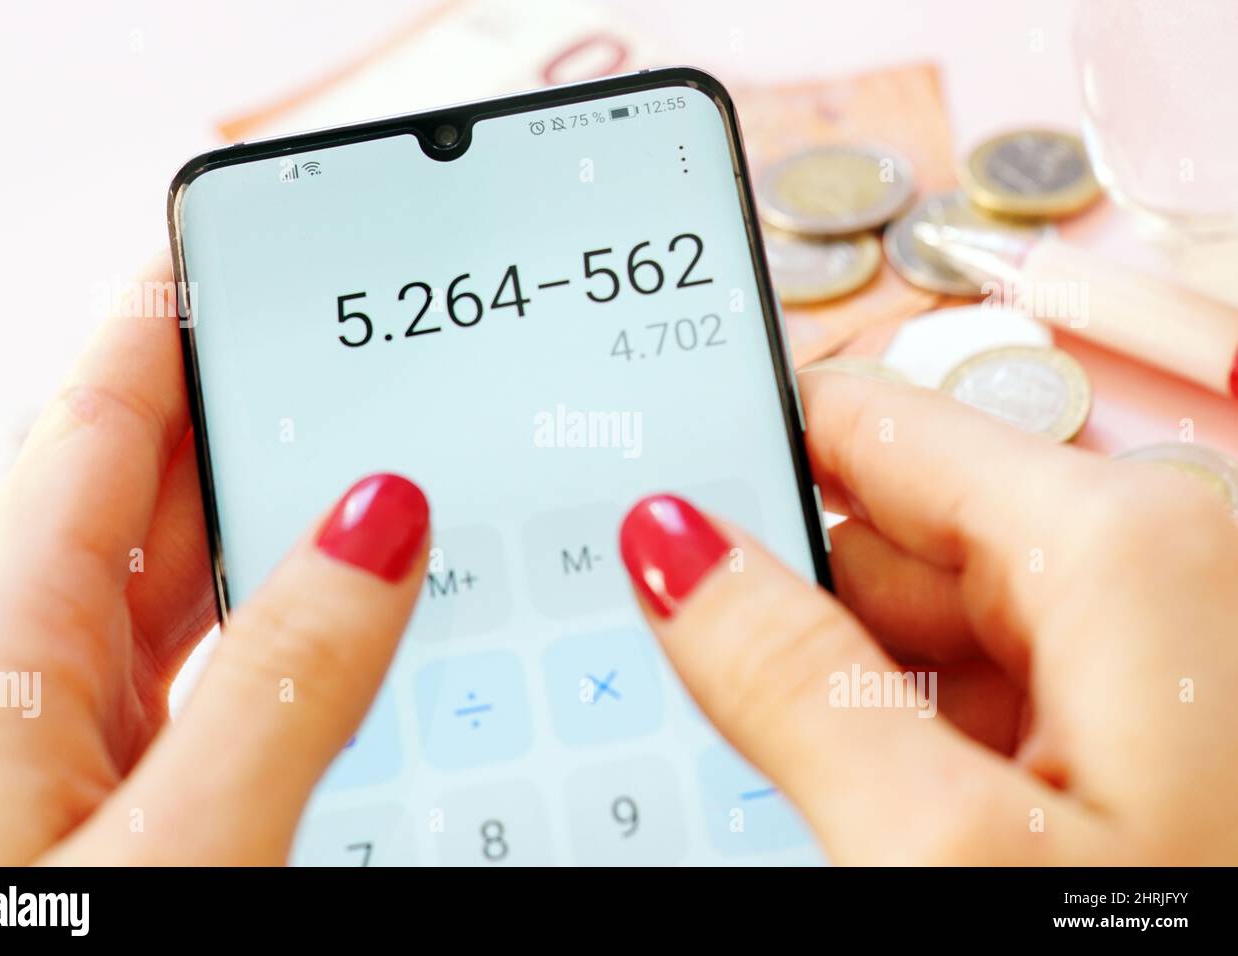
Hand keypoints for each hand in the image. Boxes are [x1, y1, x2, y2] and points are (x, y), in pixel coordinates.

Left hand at [0, 261, 428, 863]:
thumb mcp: (181, 848)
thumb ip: (286, 689)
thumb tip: (382, 529)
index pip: (86, 429)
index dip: (157, 318)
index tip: (229, 236)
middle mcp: (13, 685)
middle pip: (135, 498)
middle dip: (240, 412)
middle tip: (345, 350)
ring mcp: (56, 750)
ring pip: (173, 594)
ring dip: (265, 533)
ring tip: (369, 474)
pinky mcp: (105, 811)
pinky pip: (198, 679)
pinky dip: (269, 641)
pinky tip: (335, 631)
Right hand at [619, 369, 1237, 864]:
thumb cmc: (1179, 946)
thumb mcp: (944, 849)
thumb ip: (791, 679)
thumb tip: (675, 548)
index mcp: (1118, 542)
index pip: (869, 424)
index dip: (751, 465)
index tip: (659, 529)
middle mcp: (1158, 562)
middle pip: (899, 532)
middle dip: (813, 617)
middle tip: (770, 727)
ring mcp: (1167, 641)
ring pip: (944, 623)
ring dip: (873, 698)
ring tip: (877, 811)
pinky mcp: (1165, 712)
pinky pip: (1004, 684)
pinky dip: (939, 738)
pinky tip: (934, 827)